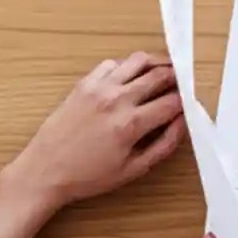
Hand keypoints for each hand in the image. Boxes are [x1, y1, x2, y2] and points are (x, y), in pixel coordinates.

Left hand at [3, 52, 185, 208]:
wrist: (45, 170)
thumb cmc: (87, 176)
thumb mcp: (132, 170)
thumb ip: (162, 146)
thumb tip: (182, 125)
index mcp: (131, 124)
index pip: (172, 102)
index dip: (187, 101)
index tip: (192, 102)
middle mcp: (117, 100)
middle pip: (159, 75)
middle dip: (177, 77)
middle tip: (184, 82)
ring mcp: (99, 87)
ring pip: (138, 61)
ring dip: (156, 64)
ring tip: (164, 72)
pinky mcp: (84, 84)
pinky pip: (113, 63)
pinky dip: (127, 66)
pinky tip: (131, 77)